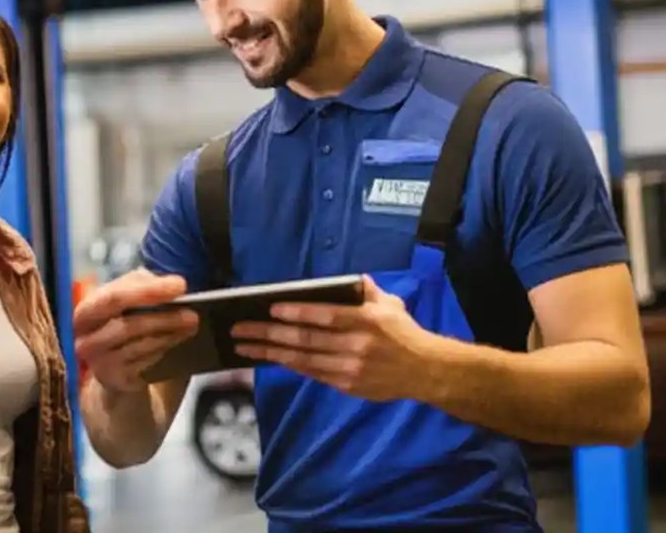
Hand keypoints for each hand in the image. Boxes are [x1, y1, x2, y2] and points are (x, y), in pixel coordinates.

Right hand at [72, 269, 199, 392]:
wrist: (110, 368)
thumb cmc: (120, 325)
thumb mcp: (124, 301)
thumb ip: (137, 286)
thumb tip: (162, 283)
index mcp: (84, 313)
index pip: (114, 297)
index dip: (148, 291)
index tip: (180, 285)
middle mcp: (86, 339)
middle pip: (128, 326)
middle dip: (163, 317)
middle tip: (192, 313)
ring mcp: (99, 364)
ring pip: (141, 346)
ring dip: (170, 334)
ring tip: (191, 324)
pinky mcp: (115, 381)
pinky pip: (145, 363)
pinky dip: (164, 350)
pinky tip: (177, 340)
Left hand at [230, 275, 440, 401]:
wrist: (425, 372)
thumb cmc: (404, 332)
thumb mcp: (390, 304)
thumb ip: (367, 291)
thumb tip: (350, 279)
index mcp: (367, 321)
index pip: (326, 316)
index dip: (298, 313)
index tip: (271, 309)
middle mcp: (356, 346)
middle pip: (305, 340)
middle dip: (268, 334)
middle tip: (239, 329)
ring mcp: (350, 368)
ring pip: (302, 360)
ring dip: (269, 353)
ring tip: (244, 347)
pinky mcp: (346, 385)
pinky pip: (311, 373)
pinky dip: (288, 365)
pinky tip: (268, 358)